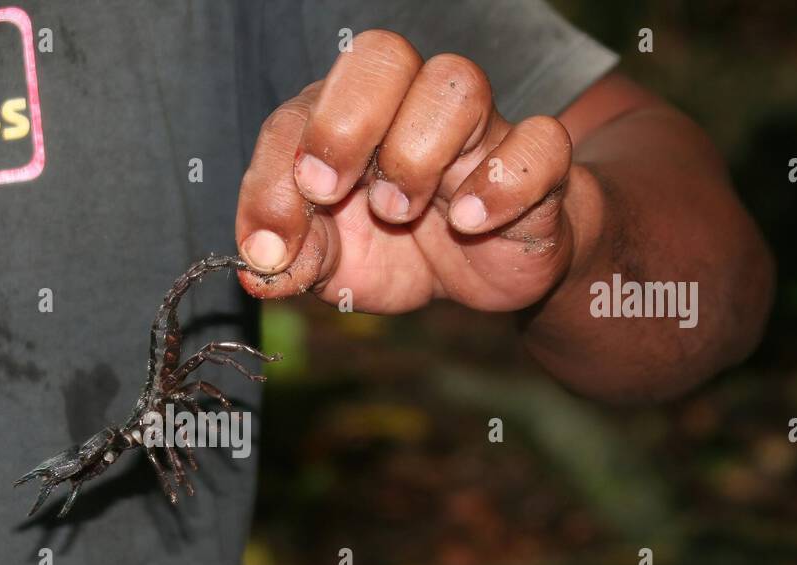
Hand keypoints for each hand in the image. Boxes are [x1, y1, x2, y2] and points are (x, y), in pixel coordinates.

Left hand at [236, 30, 586, 314]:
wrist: (479, 276)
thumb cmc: (395, 250)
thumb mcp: (332, 266)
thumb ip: (292, 261)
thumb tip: (258, 269)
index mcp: (345, 121)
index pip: (297, 113)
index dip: (275, 174)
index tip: (272, 243)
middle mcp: (409, 107)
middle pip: (381, 57)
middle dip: (343, 126)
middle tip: (330, 193)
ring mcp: (477, 130)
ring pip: (457, 85)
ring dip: (416, 153)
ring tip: (398, 212)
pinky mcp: (535, 164)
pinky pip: (539, 140)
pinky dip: (502, 181)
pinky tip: (471, 222)